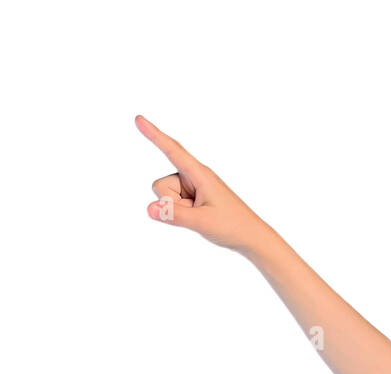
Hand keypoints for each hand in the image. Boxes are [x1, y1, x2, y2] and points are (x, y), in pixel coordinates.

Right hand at [135, 115, 267, 253]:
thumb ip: (175, 215)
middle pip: (161, 185)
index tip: (138, 118)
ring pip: (165, 196)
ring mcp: (192, 186)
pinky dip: (181, 212)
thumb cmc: (232, 226)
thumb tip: (149, 208)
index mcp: (200, 174)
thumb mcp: (202, 222)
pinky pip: (173, 203)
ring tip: (202, 215)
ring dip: (178, 209)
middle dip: (171, 202)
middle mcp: (194, 176)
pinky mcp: (192, 196)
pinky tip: (200, 217)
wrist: (251, 238)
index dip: (154, 135)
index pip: (172, 150)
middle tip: (198, 213)